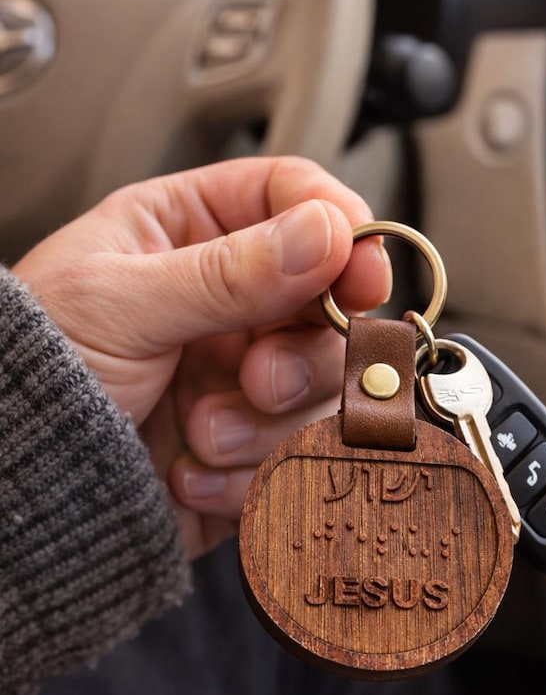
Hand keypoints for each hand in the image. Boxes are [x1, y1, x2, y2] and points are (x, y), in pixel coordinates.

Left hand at [13, 157, 391, 556]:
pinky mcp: (250, 452)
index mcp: (187, 234)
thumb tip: (324, 233)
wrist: (19, 494)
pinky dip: (246, 477)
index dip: (339, 231)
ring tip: (199, 434)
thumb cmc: (33, 376)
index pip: (291, 201)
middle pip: (329, 309)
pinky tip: (185, 474)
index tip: (361, 275)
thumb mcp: (119, 304)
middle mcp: (228, 306)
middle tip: (257, 377)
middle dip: (300, 356)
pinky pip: (294, 461)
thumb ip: (227, 272)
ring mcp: (242, 381)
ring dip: (263, 425)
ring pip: (320, 394)